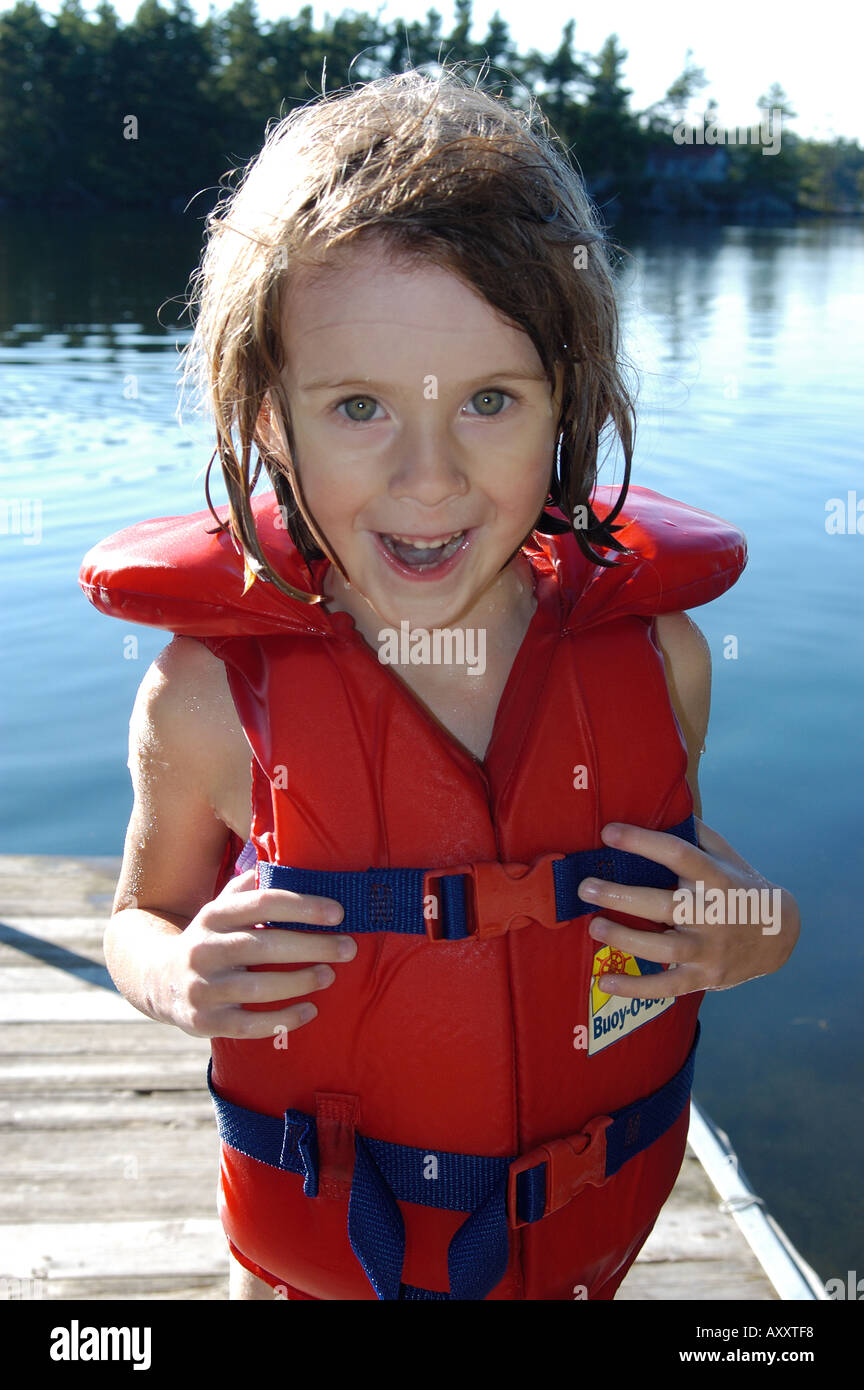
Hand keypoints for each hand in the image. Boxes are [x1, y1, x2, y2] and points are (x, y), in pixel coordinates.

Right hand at [155, 868, 356, 1037]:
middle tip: (348, 947)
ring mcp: (203, 988)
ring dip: (300, 981)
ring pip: (258, 987)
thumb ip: (249, 886)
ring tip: (329, 974)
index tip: (339, 913)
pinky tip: (310, 1010)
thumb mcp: (220, 908)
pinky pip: (249, 1025)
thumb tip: (288, 855)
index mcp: (213, 915)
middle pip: (265, 945)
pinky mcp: (205, 1021)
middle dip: (313, 945)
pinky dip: (283, 1020)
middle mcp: (204, 950)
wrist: (158, 980)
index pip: (263, 903)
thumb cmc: (211, 938)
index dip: (303, 906)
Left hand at [578, 817, 799, 997]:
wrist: (779, 937)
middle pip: (663, 905)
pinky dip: (634, 988)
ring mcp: (708, 949)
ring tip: (593, 927)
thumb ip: (698, 834)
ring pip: (662, 949)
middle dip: (620, 896)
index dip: (642, 841)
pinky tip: (604, 982)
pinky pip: (665, 986)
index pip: (678, 854)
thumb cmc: (741, 888)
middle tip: (585, 887)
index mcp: (716, 878)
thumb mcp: (729, 856)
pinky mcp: (703, 977)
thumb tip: (662, 805)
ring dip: (624, 939)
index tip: (608, 832)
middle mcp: (712, 914)